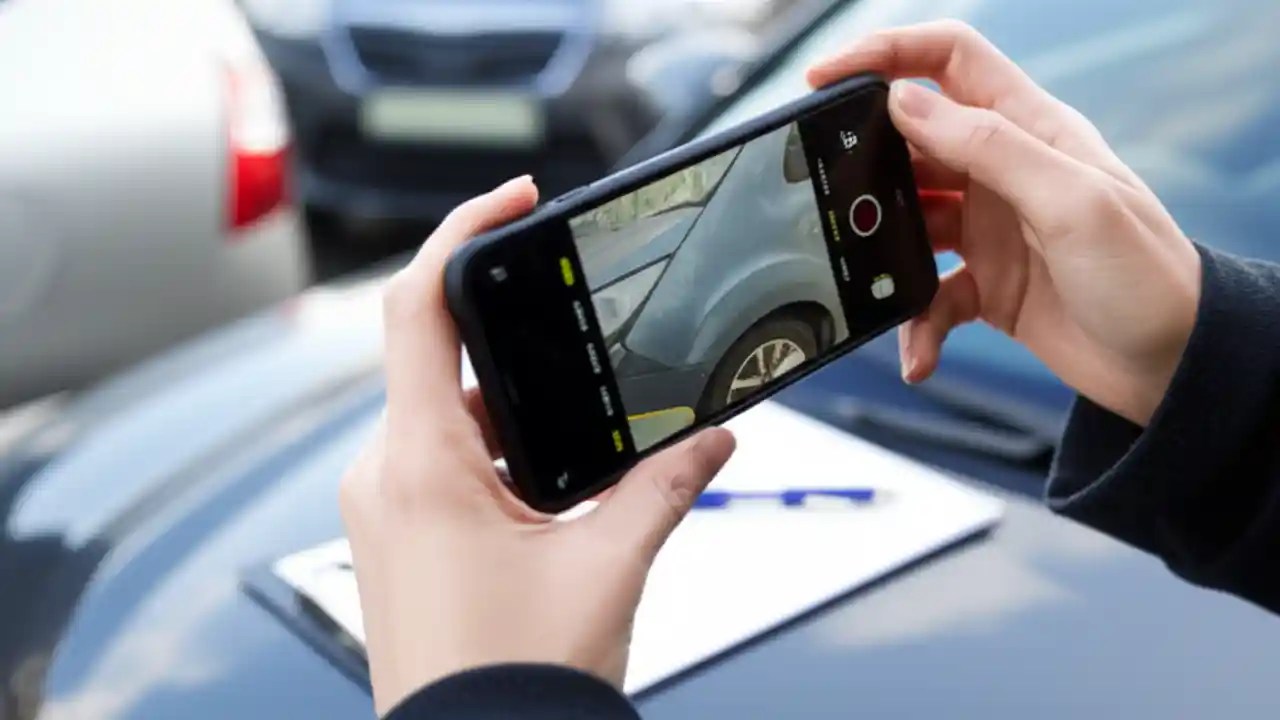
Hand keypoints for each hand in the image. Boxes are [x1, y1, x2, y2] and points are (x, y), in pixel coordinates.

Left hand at [339, 177, 735, 715]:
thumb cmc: (511, 682)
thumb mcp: (608, 567)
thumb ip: (666, 486)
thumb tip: (713, 436)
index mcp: (422, 465)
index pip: (418, 307)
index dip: (460, 232)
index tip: (511, 202)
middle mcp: (385, 475)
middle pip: (442, 358)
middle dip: (518, 346)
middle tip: (583, 344)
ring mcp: (384, 507)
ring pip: (446, 415)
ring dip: (511, 410)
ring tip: (580, 446)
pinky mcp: (396, 536)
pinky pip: (440, 460)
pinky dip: (494, 452)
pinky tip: (549, 490)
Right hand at [809, 21, 1201, 425]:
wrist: (1173, 368)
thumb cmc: (1147, 278)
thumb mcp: (1072, 202)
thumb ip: (989, 147)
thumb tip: (904, 103)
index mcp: (1030, 129)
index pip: (947, 59)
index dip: (885, 53)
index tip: (826, 77)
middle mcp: (1002, 171)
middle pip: (911, 138)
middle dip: (866, 164)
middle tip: (831, 195)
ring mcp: (988, 228)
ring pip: (907, 220)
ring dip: (885, 255)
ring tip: (878, 285)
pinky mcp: (983, 284)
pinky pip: (925, 294)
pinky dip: (914, 322)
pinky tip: (918, 352)